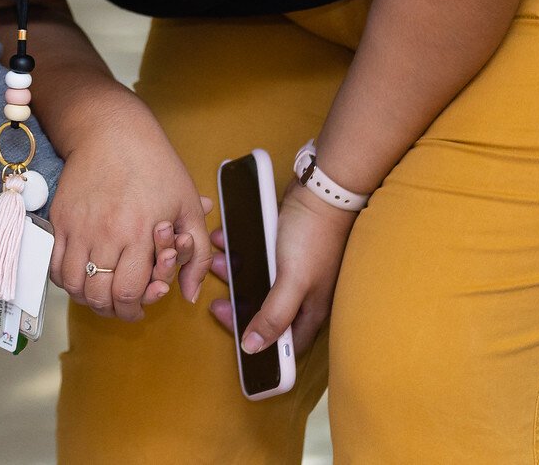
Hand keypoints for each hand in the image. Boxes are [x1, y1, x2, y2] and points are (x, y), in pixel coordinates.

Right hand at [48, 92, 213, 320]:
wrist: (112, 131)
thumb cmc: (156, 167)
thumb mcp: (188, 206)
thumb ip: (195, 255)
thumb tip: (189, 295)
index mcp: (139, 232)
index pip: (129, 292)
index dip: (134, 310)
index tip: (139, 308)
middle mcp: (104, 234)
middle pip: (98, 296)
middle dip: (112, 310)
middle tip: (121, 305)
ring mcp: (77, 227)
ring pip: (73, 285)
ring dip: (87, 297)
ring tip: (101, 291)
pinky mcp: (59, 219)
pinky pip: (55, 266)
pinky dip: (66, 280)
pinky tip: (82, 274)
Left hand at [208, 181, 357, 354]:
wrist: (321, 189)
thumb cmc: (312, 236)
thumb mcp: (293, 281)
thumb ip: (274, 315)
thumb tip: (253, 348)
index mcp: (310, 310)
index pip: (283, 343)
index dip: (258, 344)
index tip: (233, 332)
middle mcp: (304, 294)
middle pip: (267, 313)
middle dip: (240, 307)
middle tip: (217, 301)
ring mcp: (295, 270)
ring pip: (259, 283)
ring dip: (235, 275)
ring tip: (217, 263)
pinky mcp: (284, 248)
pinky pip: (257, 257)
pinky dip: (240, 252)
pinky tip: (224, 240)